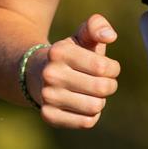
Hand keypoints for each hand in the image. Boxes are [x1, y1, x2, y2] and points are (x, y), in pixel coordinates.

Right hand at [28, 14, 121, 128]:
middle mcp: (50, 74)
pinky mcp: (49, 116)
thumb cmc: (69, 56)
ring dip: (99, 100)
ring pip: (95, 107)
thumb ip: (97, 27)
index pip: (103, 67)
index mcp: (59, 52)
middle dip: (109, 85)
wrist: (35, 74)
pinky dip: (91, 115)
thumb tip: (110, 36)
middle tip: (101, 81)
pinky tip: (81, 105)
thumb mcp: (80, 37)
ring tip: (90, 93)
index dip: (112, 68)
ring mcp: (47, 97)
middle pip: (102, 88)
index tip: (106, 67)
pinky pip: (86, 122)